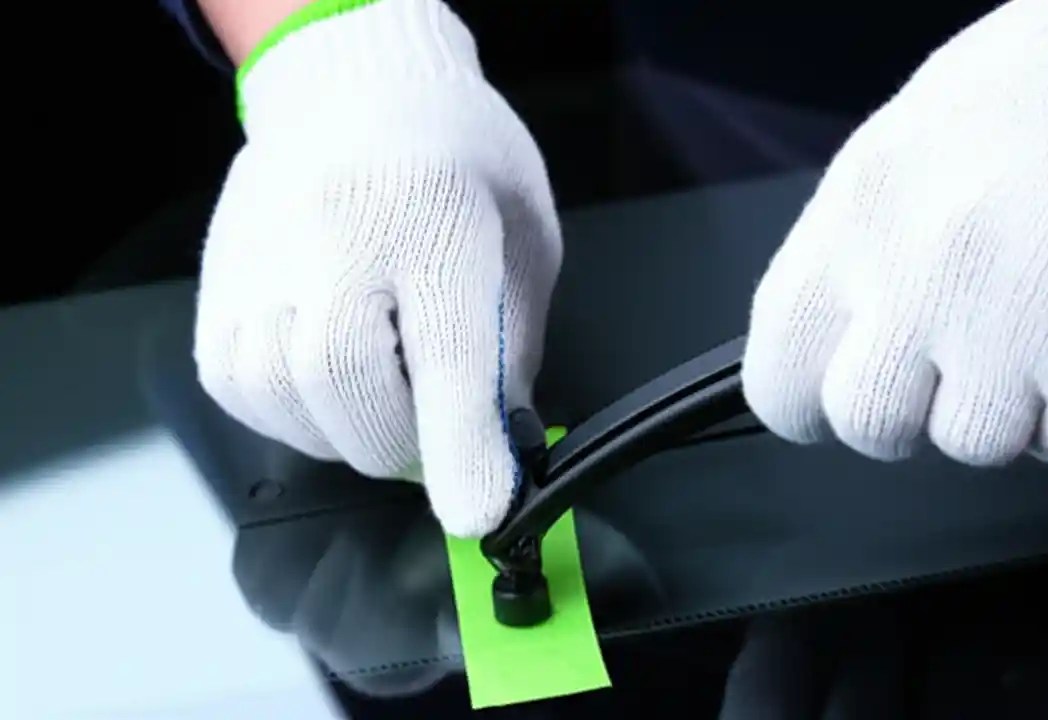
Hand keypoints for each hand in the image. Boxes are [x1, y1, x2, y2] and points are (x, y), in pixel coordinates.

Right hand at [194, 0, 560, 536]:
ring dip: (342, 432)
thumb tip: (499, 446)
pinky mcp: (217, 279)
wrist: (357, 87)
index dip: (461, 445)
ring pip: (281, 393)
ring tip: (379, 402)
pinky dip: (287, 413)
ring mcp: (263, 253)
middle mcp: (337, 230)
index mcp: (438, 215)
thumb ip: (512, 346)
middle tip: (431, 440)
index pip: (447, 350)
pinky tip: (326, 387)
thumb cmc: (458, 161)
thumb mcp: (522, 241)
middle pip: (344, 380)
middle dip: (399, 443)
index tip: (476, 510)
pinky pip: (237, 384)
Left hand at [743, 0, 1047, 463]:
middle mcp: (918, 274)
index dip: (807, 405)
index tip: (836, 397)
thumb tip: (841, 335)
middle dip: (908, 415)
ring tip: (1039, 329)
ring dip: (1006, 407)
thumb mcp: (902, 150)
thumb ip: (857, 252)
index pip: (777, 374)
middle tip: (951, 368)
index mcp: (855, 215)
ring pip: (972, 443)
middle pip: (868, 424)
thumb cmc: (1047, 80)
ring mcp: (1011, 321)